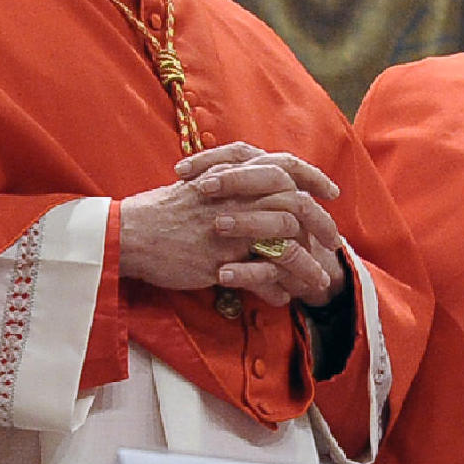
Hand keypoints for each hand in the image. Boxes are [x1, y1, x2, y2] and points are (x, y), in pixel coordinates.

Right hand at [118, 144, 346, 301]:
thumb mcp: (200, 184)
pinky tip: (284, 297)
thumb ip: (230, 183)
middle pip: (295, 204)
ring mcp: (232, 229)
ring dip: (306, 265)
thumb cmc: (162, 211)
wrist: (130, 233)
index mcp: (234, 174)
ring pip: (285, 243)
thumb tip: (253, 186)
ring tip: (318, 283)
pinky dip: (277, 287)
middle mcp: (238, 197)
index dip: (313, 177)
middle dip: (321, 225)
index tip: (331, 192)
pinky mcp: (221, 260)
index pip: (286, 166)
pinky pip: (261, 275)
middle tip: (333, 242)